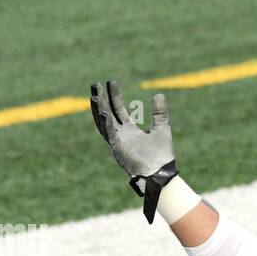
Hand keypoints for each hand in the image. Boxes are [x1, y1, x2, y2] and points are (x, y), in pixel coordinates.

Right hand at [90, 79, 178, 222]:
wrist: (161, 173)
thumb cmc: (162, 155)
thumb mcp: (162, 128)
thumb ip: (159, 113)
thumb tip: (159, 93)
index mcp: (129, 130)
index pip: (118, 109)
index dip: (114, 96)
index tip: (110, 82)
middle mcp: (120, 135)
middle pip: (106, 113)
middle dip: (101, 99)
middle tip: (95, 84)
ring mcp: (117, 142)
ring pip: (103, 123)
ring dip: (98, 110)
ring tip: (94, 96)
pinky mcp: (118, 150)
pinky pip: (110, 135)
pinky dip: (106, 124)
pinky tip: (104, 113)